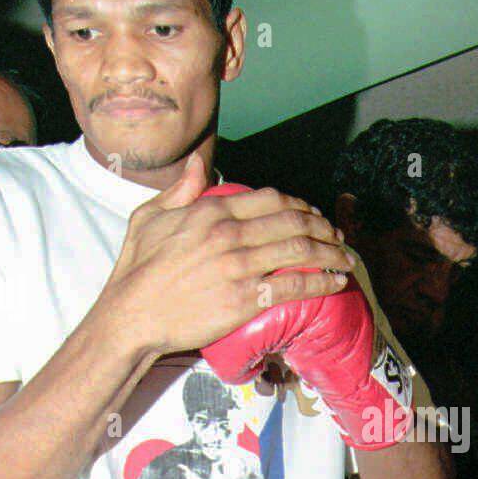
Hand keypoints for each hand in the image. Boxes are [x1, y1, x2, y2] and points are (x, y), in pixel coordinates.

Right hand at [97, 154, 355, 356]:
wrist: (131, 315)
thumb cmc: (137, 269)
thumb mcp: (149, 217)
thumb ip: (178, 189)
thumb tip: (196, 163)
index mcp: (211, 211)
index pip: (271, 199)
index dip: (300, 204)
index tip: (313, 214)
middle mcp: (230, 234)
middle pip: (293, 222)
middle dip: (323, 227)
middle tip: (337, 236)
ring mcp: (239, 267)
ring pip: (300, 251)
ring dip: (331, 253)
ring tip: (346, 257)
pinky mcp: (245, 299)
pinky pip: (295, 286)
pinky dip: (322, 281)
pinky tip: (336, 281)